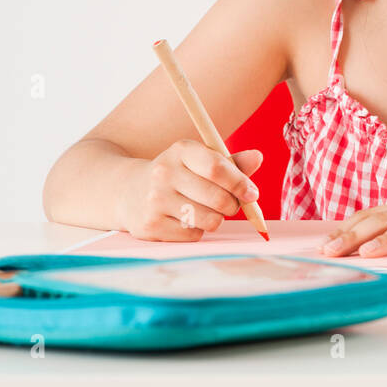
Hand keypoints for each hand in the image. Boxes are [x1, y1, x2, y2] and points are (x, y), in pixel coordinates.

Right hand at [117, 139, 262, 240]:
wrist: (127, 191)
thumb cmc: (178, 174)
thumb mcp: (200, 160)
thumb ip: (231, 162)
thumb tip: (259, 157)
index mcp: (181, 150)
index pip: (218, 168)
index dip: (241, 183)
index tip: (252, 194)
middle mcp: (164, 173)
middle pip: (218, 198)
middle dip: (233, 206)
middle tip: (230, 205)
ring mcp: (154, 201)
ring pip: (209, 220)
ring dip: (216, 219)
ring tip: (205, 210)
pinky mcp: (150, 226)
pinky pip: (193, 235)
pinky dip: (197, 230)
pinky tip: (184, 219)